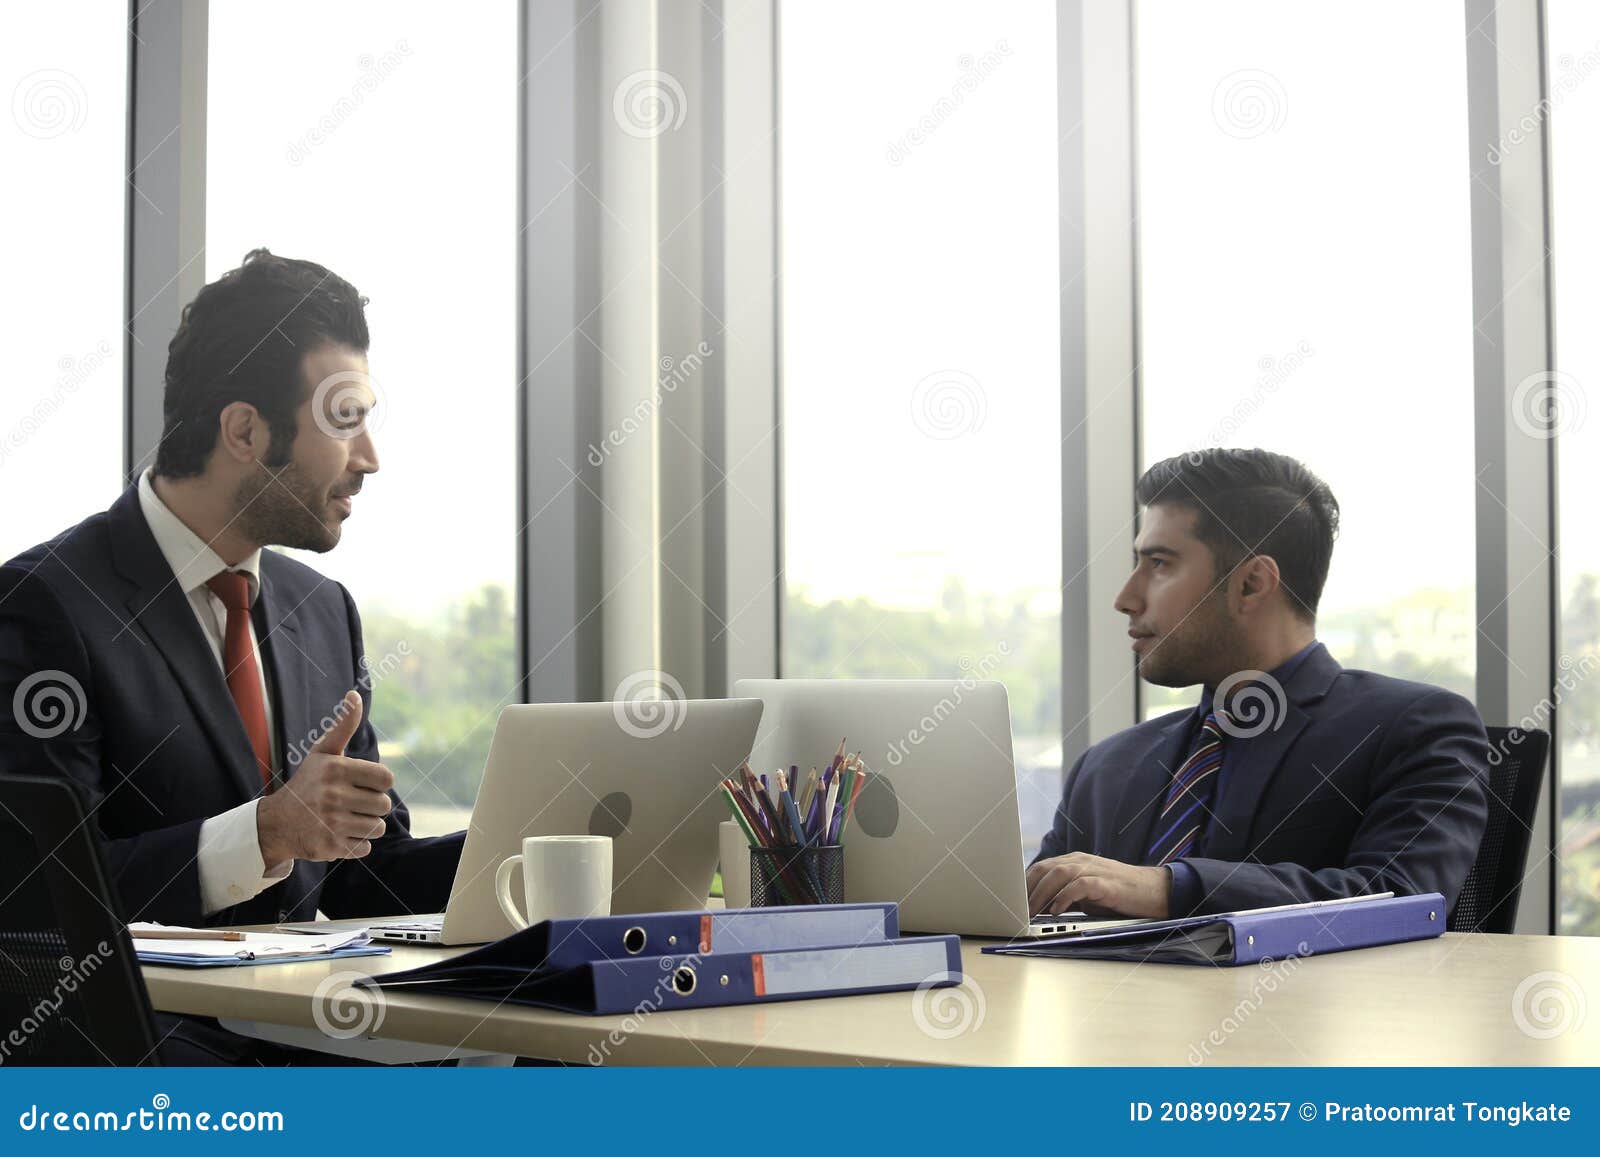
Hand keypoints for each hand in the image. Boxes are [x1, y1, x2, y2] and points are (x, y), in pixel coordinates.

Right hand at [256, 690, 393, 865]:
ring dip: (365, 825)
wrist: (277, 823)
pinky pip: (366, 847)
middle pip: (384, 805)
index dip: (378, 783)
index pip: (386, 779)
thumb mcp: (323, 753)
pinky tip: (338, 834)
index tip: (361, 784)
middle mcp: (333, 796)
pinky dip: (356, 843)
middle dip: (371, 805)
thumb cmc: (308, 783)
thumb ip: (343, 726)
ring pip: (377, 827)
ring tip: (344, 818)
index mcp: (336, 769)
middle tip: (350, 803)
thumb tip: (354, 694)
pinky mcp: (330, 847)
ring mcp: (331, 823)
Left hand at [1025, 852, 1171, 918]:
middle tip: (1016, 910)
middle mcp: (1081, 862)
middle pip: (1045, 869)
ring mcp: (1094, 870)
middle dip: (1027, 889)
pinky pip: (1080, 886)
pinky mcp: (1106, 883)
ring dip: (1041, 894)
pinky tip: (1056, 910)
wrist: (1154, 891)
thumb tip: (1039, 910)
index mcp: (1074, 862)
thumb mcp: (1086, 894)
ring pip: (1058, 874)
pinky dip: (1065, 897)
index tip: (1011, 902)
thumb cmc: (1118, 894)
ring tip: (1030, 912)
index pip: (1041, 868)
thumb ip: (1065, 896)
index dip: (1024, 884)